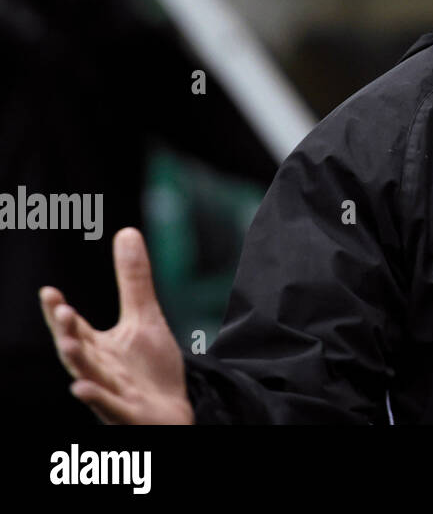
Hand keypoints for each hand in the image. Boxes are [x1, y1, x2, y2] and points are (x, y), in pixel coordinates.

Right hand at [39, 227, 193, 424]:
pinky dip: (98, 400)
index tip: (49, 291)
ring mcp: (112, 395)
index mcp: (99, 349)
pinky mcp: (129, 414)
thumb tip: (127, 231)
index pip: (76, 329)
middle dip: (67, 332)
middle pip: (79, 352)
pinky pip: (111, 409)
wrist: (170, 415)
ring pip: (90, 379)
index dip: (61, 313)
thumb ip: (133, 281)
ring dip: (78, 363)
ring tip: (68, 343)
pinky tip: (82, 390)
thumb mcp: (144, 318)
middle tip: (61, 310)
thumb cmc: (149, 370)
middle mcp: (99, 372)